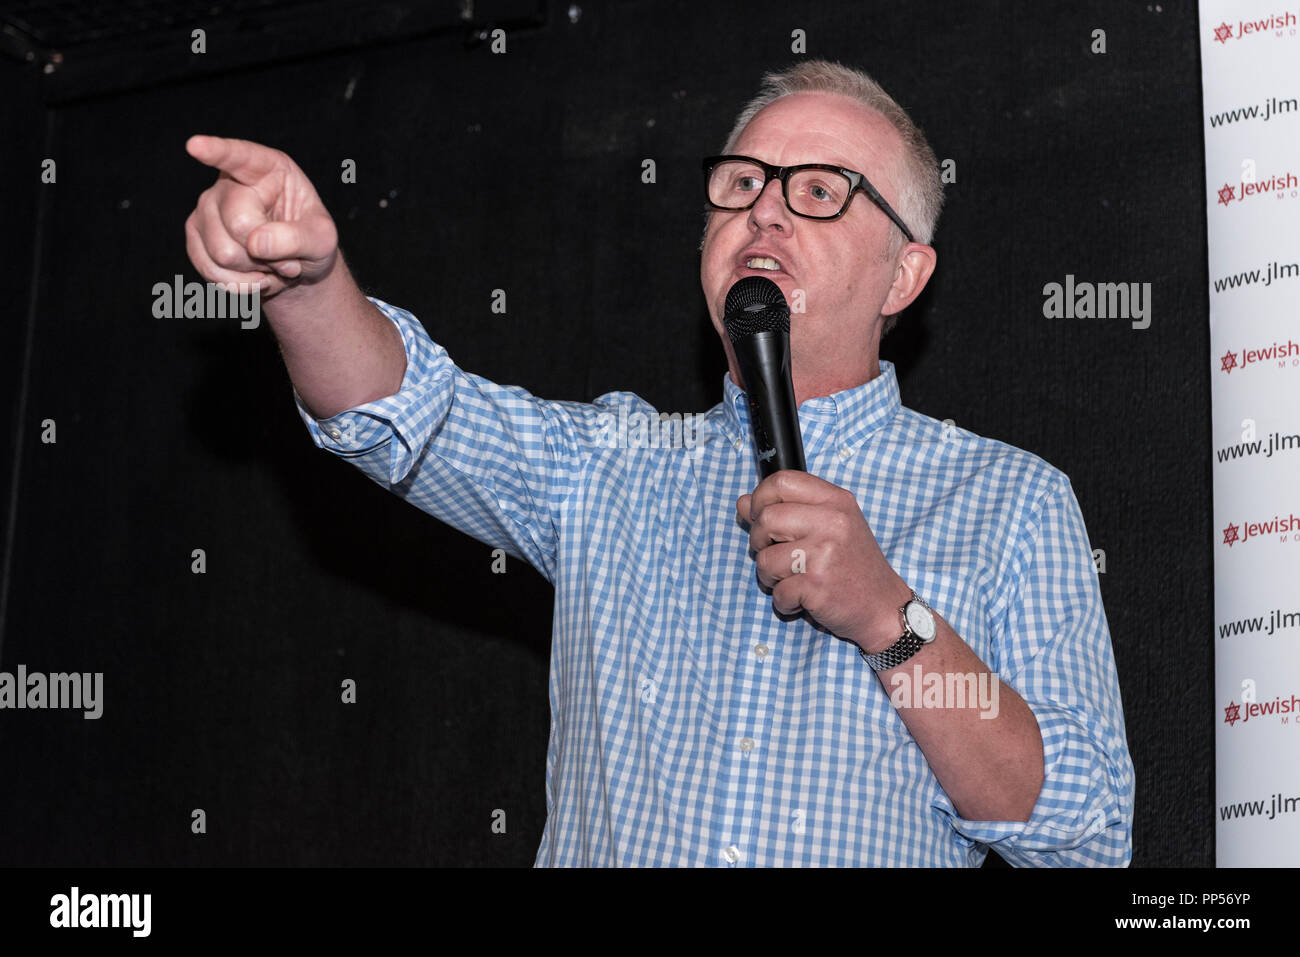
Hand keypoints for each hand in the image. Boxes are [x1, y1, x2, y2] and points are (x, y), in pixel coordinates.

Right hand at [184, 135, 338, 298]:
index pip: (239, 156)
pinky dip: (241, 284)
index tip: (195, 145)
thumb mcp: (323, 239)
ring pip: (223, 252)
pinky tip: (255, 275)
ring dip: (255, 271)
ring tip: (270, 263)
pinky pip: (211, 271)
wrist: (295, 268)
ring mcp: (207, 208)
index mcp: (266, 168)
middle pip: (239, 223)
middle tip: (287, 256)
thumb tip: (256, 243)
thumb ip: (298, 238)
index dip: (216, 151)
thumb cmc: (311, 242)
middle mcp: (229, 183)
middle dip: (268, 252)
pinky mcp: (195, 236)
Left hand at [736, 470, 909, 651]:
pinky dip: (784, 601)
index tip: (762, 517)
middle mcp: (832, 522)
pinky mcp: (818, 585)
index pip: (782, 481)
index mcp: (835, 501)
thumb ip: (787, 511)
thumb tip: (743, 502)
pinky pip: (777, 592)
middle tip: (776, 555)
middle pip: (766, 518)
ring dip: (769, 576)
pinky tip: (803, 599)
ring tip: (791, 580)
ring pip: (765, 559)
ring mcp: (825, 553)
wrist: (883, 606)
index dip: (761, 498)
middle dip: (759, 541)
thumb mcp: (828, 527)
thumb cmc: (853, 565)